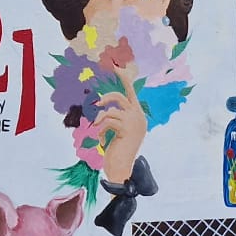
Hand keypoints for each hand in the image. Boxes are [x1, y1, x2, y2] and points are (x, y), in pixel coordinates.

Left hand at [93, 66, 148, 185]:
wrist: (122, 168)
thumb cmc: (118, 151)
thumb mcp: (118, 132)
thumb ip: (116, 118)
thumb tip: (103, 106)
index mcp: (138, 115)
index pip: (131, 92)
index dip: (123, 79)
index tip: (115, 67)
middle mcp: (139, 116)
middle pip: (119, 96)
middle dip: (106, 98)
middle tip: (96, 104)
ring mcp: (134, 122)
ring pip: (111, 110)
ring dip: (100, 120)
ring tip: (98, 129)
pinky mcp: (127, 128)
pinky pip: (107, 122)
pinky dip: (101, 131)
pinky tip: (102, 141)